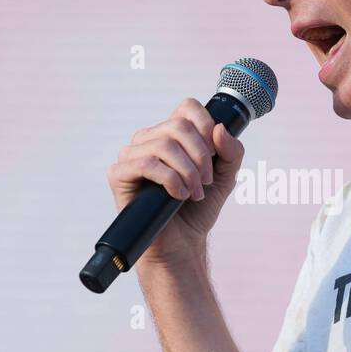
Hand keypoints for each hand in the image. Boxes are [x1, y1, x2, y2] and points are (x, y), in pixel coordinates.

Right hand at [106, 98, 245, 266]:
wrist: (183, 243)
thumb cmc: (199, 209)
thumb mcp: (225, 177)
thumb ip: (231, 151)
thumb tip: (218, 128)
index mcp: (171, 134)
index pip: (188, 107)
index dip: (206, 125)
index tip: (216, 153)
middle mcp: (149, 139)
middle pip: (178, 125)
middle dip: (200, 155)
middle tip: (206, 181)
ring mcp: (131, 156)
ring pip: (163, 145)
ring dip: (187, 171)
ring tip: (194, 193)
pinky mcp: (119, 175)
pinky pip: (145, 163)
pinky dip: (169, 179)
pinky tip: (178, 196)